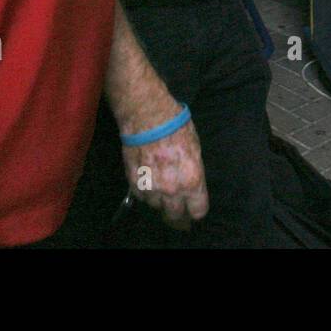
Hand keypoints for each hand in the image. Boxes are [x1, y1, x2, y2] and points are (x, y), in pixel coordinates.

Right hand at [120, 106, 208, 230]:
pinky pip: (141, 197)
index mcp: (191, 181)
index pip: (198, 211)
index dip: (197, 210)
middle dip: (178, 214)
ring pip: (156, 207)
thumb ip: (193, 172)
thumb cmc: (176, 126)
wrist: (147, 114)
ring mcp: (150, 187)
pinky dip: (145, 192)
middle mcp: (171, 189)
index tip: (195, 209)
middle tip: (178, 211)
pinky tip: (149, 182)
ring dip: (160, 201)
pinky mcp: (133, 182)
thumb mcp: (195, 148)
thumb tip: (192, 184)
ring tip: (162, 189)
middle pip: (175, 216)